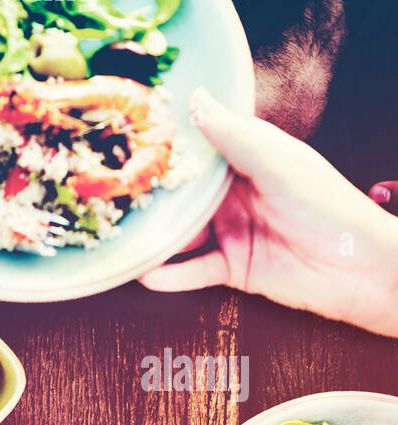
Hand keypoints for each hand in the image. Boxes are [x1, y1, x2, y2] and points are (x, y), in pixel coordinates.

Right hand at [139, 88, 397, 338]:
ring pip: (184, 233)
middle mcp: (237, 196)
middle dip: (155, 195)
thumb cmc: (329, 208)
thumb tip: (196, 101)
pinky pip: (192, 271)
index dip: (171, 145)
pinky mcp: (232, 268)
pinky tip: (146, 273)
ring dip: (158, 236)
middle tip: (117, 194)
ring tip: (125, 235)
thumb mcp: (279, 164)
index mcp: (252, 161)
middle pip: (186, 194)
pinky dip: (170, 275)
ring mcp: (232, 232)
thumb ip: (234, 138)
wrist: (355, 269)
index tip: (134, 140)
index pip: (204, 149)